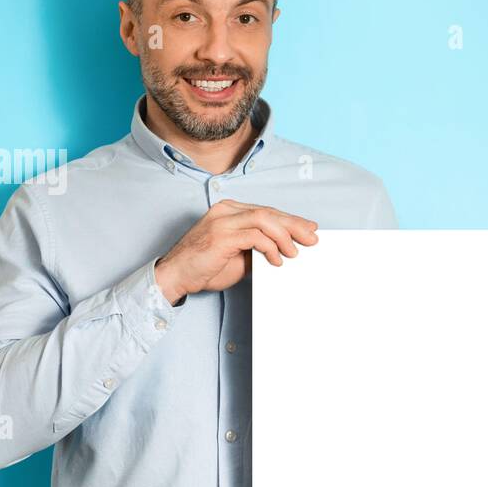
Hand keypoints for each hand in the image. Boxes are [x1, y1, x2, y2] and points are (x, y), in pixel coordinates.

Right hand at [154, 200, 318, 303]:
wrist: (176, 276)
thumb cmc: (204, 266)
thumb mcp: (238, 255)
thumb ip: (258, 248)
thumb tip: (285, 250)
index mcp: (230, 210)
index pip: (267, 211)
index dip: (290, 220)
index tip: (308, 229)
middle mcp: (226, 210)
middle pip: (269, 212)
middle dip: (294, 225)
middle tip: (312, 238)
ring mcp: (223, 221)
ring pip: (265, 220)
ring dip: (284, 236)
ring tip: (294, 252)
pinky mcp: (221, 235)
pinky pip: (255, 236)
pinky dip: (270, 247)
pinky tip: (276, 259)